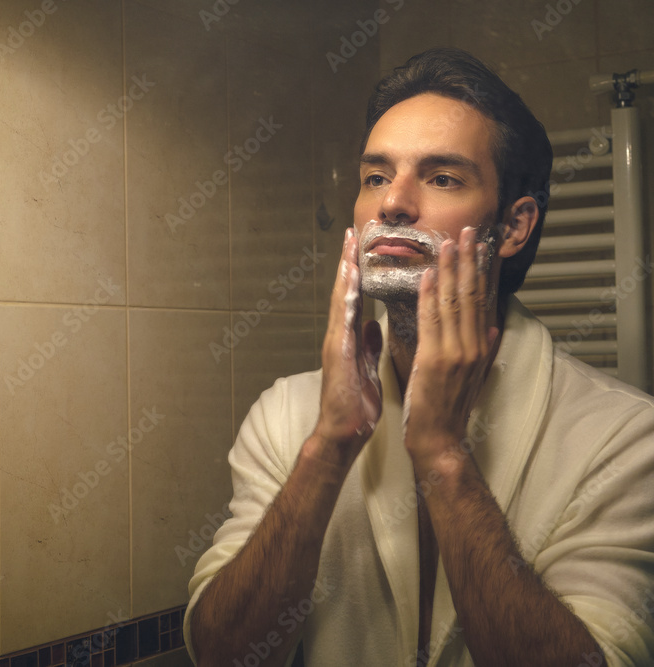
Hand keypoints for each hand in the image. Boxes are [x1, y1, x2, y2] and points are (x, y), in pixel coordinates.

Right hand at [312, 227, 382, 465]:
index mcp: (349, 338)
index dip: (359, 272)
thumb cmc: (355, 404)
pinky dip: (345, 297)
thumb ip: (368, 344)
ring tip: (349, 245)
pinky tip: (350, 280)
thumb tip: (374, 325)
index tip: (363, 247)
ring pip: (341, 299)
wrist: (343, 431)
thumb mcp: (366, 367)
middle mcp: (339, 335)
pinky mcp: (337, 353)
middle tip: (353, 232)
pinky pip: (343, 319)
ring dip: (345, 271)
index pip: (355, 298)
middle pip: (344, 291)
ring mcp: (335, 342)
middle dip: (348, 261)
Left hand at [403, 227, 498, 472]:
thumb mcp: (472, 375)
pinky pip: (431, 321)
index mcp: (480, 347)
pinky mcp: (435, 359)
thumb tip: (492, 327)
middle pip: (471, 294)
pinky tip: (427, 275)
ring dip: (449, 270)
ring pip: (453, 302)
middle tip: (468, 230)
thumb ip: (482, 350)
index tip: (479, 246)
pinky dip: (429, 296)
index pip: (481, 300)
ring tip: (448, 242)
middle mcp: (473, 345)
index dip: (480, 270)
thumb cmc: (448, 408)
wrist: (439, 438)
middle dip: (469, 260)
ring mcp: (456, 352)